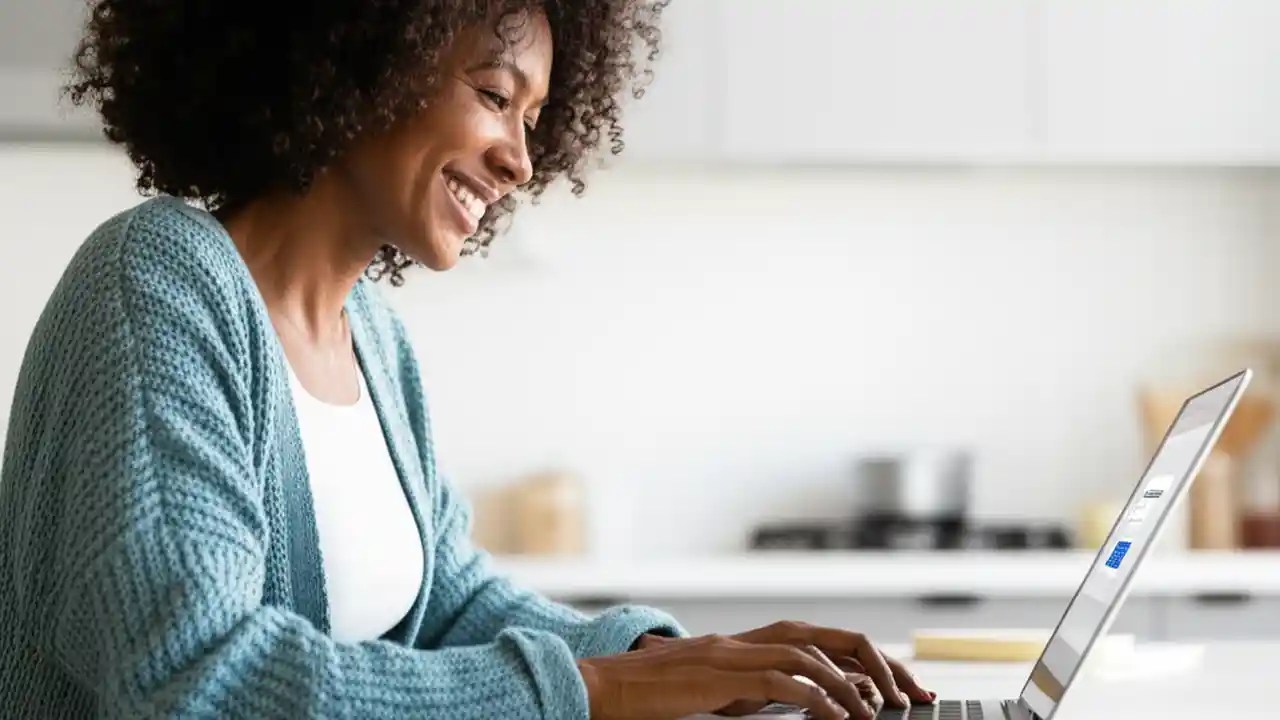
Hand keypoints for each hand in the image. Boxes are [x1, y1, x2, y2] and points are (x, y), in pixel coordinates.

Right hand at [580, 621, 934, 719]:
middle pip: (828, 638)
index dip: (866, 660)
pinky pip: (780, 682)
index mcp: (748, 643)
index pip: (821, 640)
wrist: (604, 688)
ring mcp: (732, 654)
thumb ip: (757, 693)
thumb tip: (806, 706)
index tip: (900, 688)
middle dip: (876, 664)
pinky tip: (836, 718)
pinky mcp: (720, 676)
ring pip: (810, 657)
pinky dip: (815, 699)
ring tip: (876, 714)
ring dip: (850, 686)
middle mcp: (746, 640)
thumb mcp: (717, 694)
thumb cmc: (654, 698)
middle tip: (909, 695)